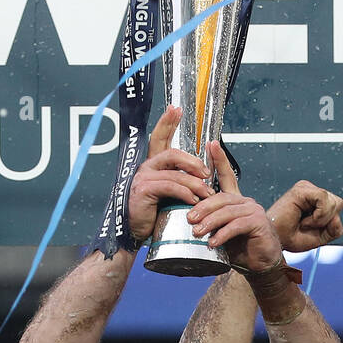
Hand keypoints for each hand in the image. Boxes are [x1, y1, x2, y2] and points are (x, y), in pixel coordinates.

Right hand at [127, 107, 213, 243]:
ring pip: (175, 171)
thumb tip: (202, 177)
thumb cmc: (152, 217)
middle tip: (207, 173)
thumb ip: (179, 182)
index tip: (177, 108)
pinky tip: (193, 201)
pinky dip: (185, 193)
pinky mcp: (143, 190)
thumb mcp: (168, 196)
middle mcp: (146, 167)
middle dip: (193, 161)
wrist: (134, 234)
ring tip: (207, 193)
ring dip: (195, 183)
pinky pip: (170, 186)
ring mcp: (143, 177)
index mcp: (151, 166)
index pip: (159, 138)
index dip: (167, 122)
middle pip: (172, 152)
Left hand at [186, 141, 283, 272]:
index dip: (219, 159)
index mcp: (235, 200)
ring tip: (197, 232)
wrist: (260, 265)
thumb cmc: (239, 249)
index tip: (211, 144)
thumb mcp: (220, 233)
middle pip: (220, 197)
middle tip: (189, 218)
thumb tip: (187, 221)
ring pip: (227, 211)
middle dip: (203, 207)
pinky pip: (237, 225)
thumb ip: (209, 223)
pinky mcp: (258, 223)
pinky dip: (223, 234)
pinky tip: (213, 242)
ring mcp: (253, 210)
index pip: (227, 176)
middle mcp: (245, 201)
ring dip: (210, 222)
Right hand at [267, 181, 342, 252]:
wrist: (274, 242)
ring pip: (334, 202)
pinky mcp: (301, 189)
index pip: (337, 207)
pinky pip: (324, 199)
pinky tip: (305, 220)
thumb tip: (337, 217)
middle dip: (327, 220)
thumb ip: (335, 229)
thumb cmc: (291, 238)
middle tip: (307, 226)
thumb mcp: (321, 237)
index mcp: (315, 202)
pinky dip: (319, 215)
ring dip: (321, 219)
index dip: (330, 223)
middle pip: (338, 203)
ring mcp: (306, 188)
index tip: (311, 229)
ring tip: (304, 223)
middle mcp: (311, 192)